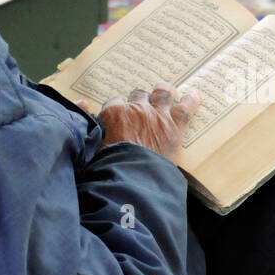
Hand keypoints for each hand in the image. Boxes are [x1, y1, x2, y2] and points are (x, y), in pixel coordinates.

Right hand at [79, 81, 199, 163]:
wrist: (134, 182)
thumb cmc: (109, 168)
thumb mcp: (91, 146)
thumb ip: (87, 123)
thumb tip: (80, 103)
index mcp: (114, 112)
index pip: (115, 102)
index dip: (117, 110)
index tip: (119, 117)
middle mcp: (136, 108)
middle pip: (138, 95)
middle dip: (139, 101)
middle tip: (141, 110)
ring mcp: (157, 115)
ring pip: (162, 93)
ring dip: (162, 93)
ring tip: (164, 93)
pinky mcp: (175, 126)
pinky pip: (186, 106)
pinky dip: (191, 100)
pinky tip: (193, 96)